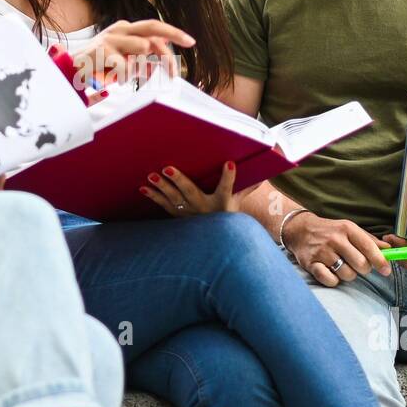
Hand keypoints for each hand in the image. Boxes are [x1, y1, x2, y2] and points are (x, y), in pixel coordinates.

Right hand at [72, 19, 194, 87]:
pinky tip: (116, 81)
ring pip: (142, 49)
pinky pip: (126, 67)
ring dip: (140, 68)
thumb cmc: (100, 66)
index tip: (191, 42)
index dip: (174, 35)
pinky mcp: (102, 51)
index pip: (155, 28)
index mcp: (126, 29)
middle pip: (152, 27)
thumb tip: (162, 63)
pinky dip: (126, 78)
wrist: (69, 69)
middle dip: (174, 33)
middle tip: (190, 42)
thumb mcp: (123, 58)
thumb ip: (141, 56)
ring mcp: (110, 38)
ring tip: (125, 77)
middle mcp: (120, 29)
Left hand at [139, 163, 256, 215]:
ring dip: (162, 187)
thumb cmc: (225, 215)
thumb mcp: (237, 203)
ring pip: (174, 199)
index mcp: (221, 203)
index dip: (229, 177)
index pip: (227, 189)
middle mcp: (203, 209)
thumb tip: (262, 175)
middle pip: (191, 193)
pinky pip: (164, 206)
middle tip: (167, 168)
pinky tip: (144, 188)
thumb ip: (246, 188)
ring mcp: (188, 213)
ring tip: (151, 176)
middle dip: (179, 181)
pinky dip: (154, 197)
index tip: (229, 164)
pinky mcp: (178, 215)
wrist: (214, 242)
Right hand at [282, 211, 390, 285]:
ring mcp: (322, 252)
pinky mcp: (311, 263)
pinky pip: (330, 280)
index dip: (380, 261)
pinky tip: (331, 272)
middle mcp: (335, 239)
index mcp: (347, 229)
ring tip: (342, 267)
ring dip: (348, 275)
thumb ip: (369, 240)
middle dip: (364, 269)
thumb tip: (389, 249)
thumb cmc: (329, 231)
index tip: (386, 270)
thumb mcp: (349, 229)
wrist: (299, 229)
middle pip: (360, 264)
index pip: (368, 247)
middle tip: (358, 266)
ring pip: (347, 274)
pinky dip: (334, 280)